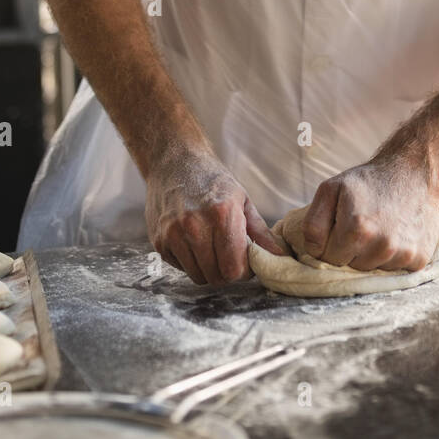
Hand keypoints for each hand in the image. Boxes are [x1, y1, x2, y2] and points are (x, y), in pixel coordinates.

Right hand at [145, 147, 283, 284]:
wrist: (174, 161)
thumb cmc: (212, 180)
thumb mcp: (242, 199)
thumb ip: (260, 232)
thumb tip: (280, 257)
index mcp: (222, 214)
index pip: (234, 269)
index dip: (243, 270)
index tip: (244, 260)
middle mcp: (195, 226)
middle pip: (217, 277)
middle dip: (226, 272)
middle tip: (228, 255)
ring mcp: (173, 234)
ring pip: (197, 276)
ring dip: (208, 269)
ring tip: (211, 247)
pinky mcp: (158, 240)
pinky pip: (180, 268)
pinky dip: (189, 262)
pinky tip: (192, 241)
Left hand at [300, 157, 438, 271]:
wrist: (414, 173)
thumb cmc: (368, 181)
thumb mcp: (331, 189)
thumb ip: (313, 223)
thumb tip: (313, 252)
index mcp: (356, 230)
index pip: (329, 259)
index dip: (331, 243)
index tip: (341, 226)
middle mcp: (382, 246)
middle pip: (352, 268)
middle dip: (352, 251)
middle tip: (363, 225)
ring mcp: (403, 254)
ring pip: (373, 271)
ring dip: (372, 255)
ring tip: (380, 228)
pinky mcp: (419, 259)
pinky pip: (395, 272)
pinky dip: (392, 258)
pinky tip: (396, 235)